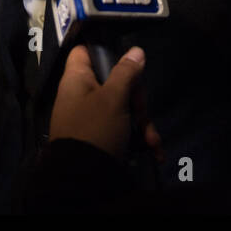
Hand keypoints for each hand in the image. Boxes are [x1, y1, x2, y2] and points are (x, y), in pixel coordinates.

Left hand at [49, 45, 162, 160]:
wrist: (84, 180)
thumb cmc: (96, 129)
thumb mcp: (114, 98)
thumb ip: (126, 73)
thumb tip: (136, 50)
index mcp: (77, 79)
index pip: (83, 51)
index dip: (102, 50)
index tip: (125, 60)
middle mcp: (82, 94)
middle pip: (114, 81)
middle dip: (136, 98)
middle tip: (141, 111)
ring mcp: (92, 116)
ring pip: (123, 106)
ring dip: (141, 122)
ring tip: (151, 140)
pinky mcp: (101, 135)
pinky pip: (122, 126)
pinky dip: (138, 136)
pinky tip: (153, 149)